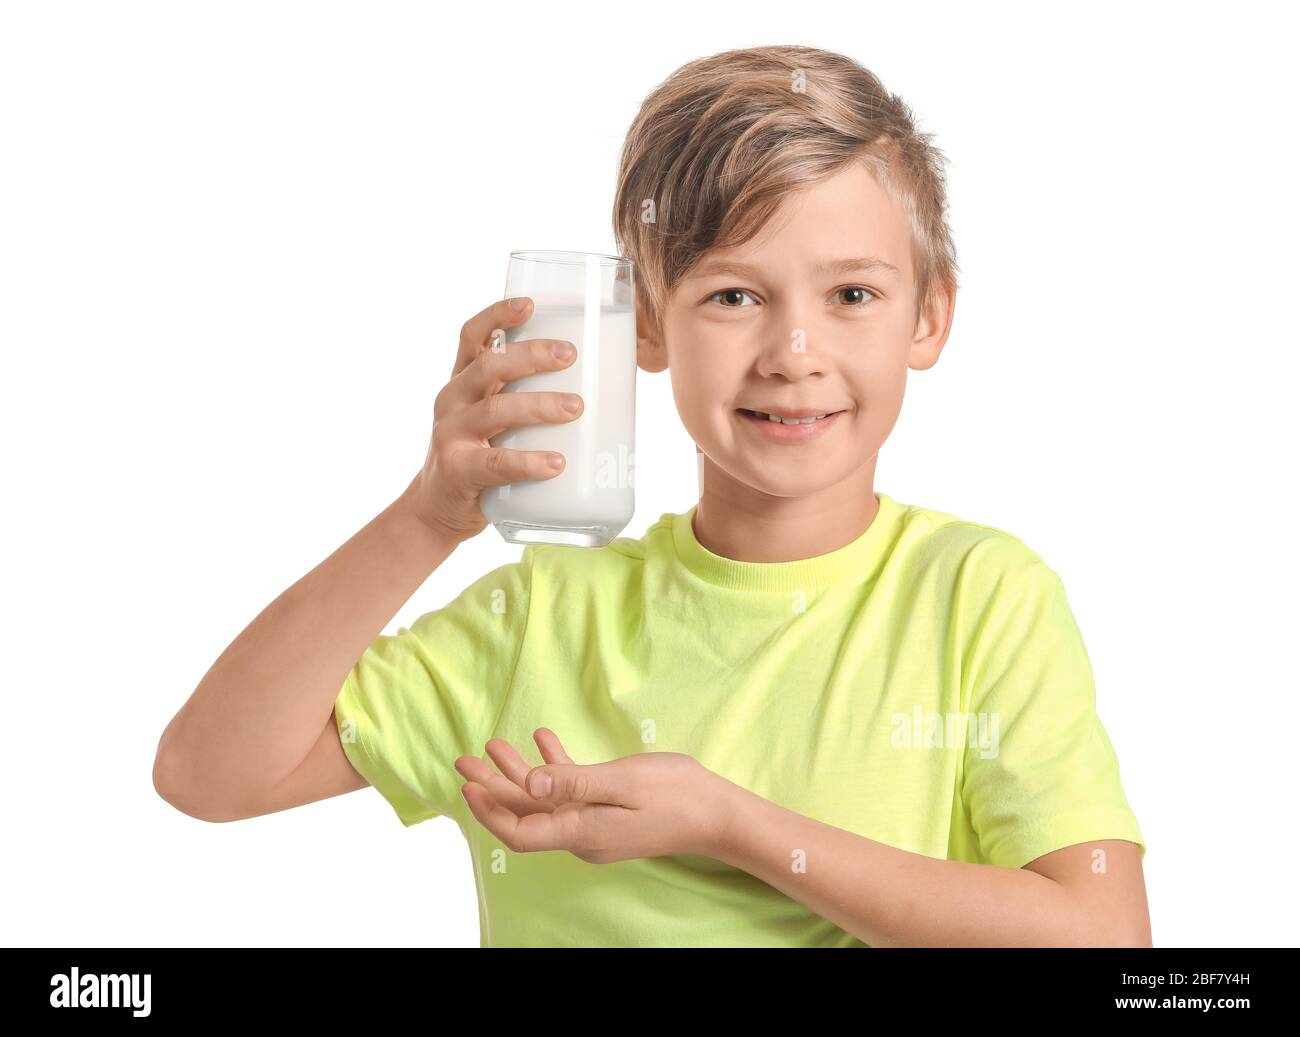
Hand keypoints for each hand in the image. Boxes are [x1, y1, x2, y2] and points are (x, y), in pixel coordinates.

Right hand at [396, 296, 583, 541]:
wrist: (436, 509)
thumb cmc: (479, 455)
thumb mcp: (492, 420)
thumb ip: (524, 399)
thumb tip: (599, 389)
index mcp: (462, 381)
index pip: (472, 337)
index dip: (497, 315)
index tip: (529, 304)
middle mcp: (453, 400)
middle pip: (489, 367)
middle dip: (531, 356)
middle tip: (571, 354)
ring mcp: (452, 434)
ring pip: (496, 411)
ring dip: (539, 405)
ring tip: (577, 407)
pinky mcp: (459, 470)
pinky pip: (496, 463)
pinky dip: (529, 462)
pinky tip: (556, 463)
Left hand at [454, 728, 732, 862]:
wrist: (717, 815)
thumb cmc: (677, 794)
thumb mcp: (623, 780)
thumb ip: (574, 781)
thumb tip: (528, 783)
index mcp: (582, 830)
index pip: (521, 831)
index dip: (490, 811)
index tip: (469, 785)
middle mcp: (582, 834)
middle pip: (526, 814)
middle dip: (493, 787)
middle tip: (463, 759)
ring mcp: (594, 825)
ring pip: (545, 801)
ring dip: (518, 773)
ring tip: (493, 744)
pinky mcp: (607, 813)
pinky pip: (571, 794)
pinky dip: (555, 768)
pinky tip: (544, 739)